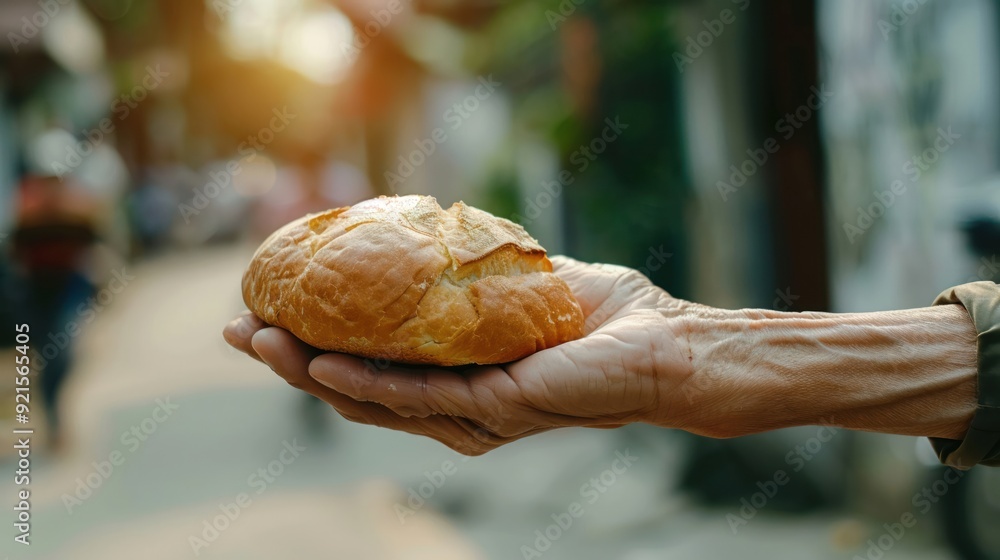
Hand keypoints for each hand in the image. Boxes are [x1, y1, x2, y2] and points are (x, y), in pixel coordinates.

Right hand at [224, 256, 700, 454]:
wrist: (664, 344)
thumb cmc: (603, 316)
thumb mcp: (522, 284)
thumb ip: (474, 276)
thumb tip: (434, 238)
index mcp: (458, 378)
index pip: (374, 365)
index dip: (317, 343)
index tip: (270, 310)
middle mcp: (457, 407)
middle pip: (357, 390)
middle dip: (293, 362)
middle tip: (237, 330)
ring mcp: (472, 415)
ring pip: (374, 400)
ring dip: (311, 371)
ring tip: (259, 341)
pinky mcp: (493, 411)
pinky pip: (417, 397)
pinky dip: (366, 382)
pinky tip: (323, 364)